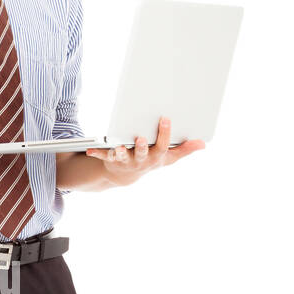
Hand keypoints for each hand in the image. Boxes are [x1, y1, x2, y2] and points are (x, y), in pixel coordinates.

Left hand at [84, 117, 204, 185]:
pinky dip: (97, 152)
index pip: (161, 147)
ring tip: (117, 147)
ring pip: (122, 156)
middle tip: (140, 138)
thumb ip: (184, 150)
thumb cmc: (150, 160)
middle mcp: (140, 160)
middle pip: (141, 154)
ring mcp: (125, 160)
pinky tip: (89, 149)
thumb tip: (203, 143)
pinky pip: (103, 155)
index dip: (164, 134)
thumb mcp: (168, 157)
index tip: (164, 118)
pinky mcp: (110, 159)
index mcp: (154, 157)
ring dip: (119, 152)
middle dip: (141, 147)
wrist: (126, 175)